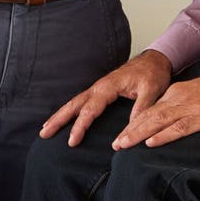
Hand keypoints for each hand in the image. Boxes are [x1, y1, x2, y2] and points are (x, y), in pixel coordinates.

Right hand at [40, 49, 172, 145]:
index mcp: (109, 86)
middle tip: (44, 133)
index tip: (71, 141)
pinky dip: (71, 110)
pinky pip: (82, 101)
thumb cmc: (153, 74)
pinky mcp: (102, 90)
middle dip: (59, 118)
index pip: (90, 108)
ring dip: (60, 114)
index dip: (80, 125)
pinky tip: (65, 119)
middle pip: (75, 103)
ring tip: (46, 129)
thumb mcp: (151, 91)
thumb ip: (141, 110)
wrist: (156, 59)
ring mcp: (100, 87)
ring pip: (76, 102)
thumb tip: (128, 133)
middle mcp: (100, 86)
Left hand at [112, 67, 199, 149]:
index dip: (133, 124)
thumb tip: (163, 121)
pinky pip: (178, 128)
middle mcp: (176, 99)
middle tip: (115, 144)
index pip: (149, 110)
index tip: (121, 135)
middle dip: (129, 130)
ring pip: (157, 122)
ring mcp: (187, 108)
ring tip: (124, 144)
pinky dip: (163, 136)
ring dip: (138, 133)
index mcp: (174, 94)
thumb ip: (177, 105)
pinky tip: (151, 142)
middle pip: (148, 116)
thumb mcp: (192, 95)